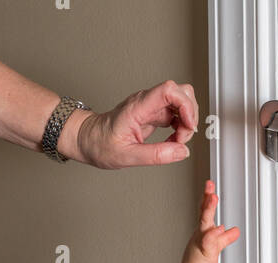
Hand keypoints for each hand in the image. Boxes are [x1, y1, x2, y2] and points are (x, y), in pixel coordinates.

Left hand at [63, 80, 198, 167]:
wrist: (88, 139)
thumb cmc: (100, 144)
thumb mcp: (127, 156)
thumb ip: (156, 155)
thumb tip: (181, 152)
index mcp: (138, 107)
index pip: (169, 90)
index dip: (185, 105)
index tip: (188, 126)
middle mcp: (145, 101)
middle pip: (181, 92)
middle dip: (189, 115)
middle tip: (182, 138)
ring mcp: (150, 106)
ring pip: (180, 102)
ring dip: (185, 122)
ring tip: (176, 142)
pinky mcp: (152, 113)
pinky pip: (174, 114)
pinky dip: (179, 127)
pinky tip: (173, 140)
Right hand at [182, 181, 240, 262]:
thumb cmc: (201, 262)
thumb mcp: (216, 247)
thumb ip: (226, 237)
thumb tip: (234, 230)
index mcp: (203, 230)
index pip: (205, 210)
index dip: (207, 197)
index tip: (210, 184)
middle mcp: (201, 234)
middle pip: (204, 212)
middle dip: (207, 199)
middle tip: (209, 186)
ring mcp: (202, 242)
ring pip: (205, 224)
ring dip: (208, 210)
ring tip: (212, 198)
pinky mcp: (205, 252)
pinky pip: (209, 242)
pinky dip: (213, 235)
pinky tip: (219, 229)